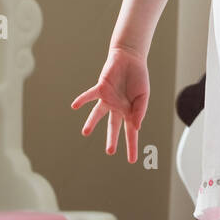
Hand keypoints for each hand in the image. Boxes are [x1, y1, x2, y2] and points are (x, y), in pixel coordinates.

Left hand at [71, 46, 149, 162]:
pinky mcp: (101, 88)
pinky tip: (75, 106)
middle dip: (111, 139)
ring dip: (91, 122)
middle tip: (110, 151)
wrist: (130, 58)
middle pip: (113, 127)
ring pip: (97, 114)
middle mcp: (117, 107)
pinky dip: (83, 100)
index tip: (132, 160)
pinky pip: (90, 96)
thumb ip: (140, 111)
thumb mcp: (144, 96)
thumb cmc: (138, 77)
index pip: (130, 132)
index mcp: (129, 111)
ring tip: (85, 132)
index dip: (131, 146)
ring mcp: (107, 99)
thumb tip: (136, 126)